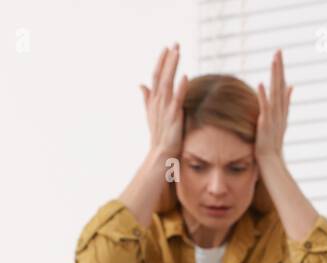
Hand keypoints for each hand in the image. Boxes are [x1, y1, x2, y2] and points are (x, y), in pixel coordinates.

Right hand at [139, 42, 185, 159]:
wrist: (159, 156)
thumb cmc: (158, 137)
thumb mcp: (152, 115)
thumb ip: (147, 98)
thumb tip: (141, 85)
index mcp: (154, 100)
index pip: (157, 76)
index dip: (162, 61)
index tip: (167, 46)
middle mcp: (157, 102)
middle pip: (162, 75)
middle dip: (168, 59)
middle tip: (175, 43)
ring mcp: (164, 109)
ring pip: (167, 83)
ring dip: (172, 67)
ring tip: (177, 52)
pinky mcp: (172, 118)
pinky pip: (176, 101)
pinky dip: (180, 88)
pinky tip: (185, 77)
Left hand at [254, 48, 290, 168]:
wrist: (272, 161)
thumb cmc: (273, 141)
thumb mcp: (280, 119)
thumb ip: (286, 102)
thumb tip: (291, 85)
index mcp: (281, 108)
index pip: (281, 84)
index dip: (280, 69)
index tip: (278, 52)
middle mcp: (279, 111)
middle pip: (279, 85)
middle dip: (279, 68)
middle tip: (278, 50)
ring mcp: (274, 117)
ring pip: (275, 93)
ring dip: (274, 77)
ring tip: (273, 62)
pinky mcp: (266, 125)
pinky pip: (265, 109)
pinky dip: (264, 97)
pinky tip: (261, 84)